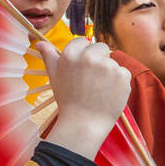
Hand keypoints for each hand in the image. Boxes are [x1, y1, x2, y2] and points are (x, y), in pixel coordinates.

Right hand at [37, 39, 131, 159]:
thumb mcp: (54, 77)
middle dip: (98, 59)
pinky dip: (119, 82)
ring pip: (112, 61)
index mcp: (71, 54)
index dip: (83, 54)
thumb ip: (49, 57)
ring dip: (108, 72)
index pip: (82, 41)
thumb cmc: (68, 101)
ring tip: (99, 90)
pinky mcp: (122, 75)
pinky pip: (123, 72)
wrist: (84, 124)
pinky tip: (109, 93)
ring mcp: (108, 65)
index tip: (83, 68)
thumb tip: (40, 43)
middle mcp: (89, 56)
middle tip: (92, 80)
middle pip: (100, 47)